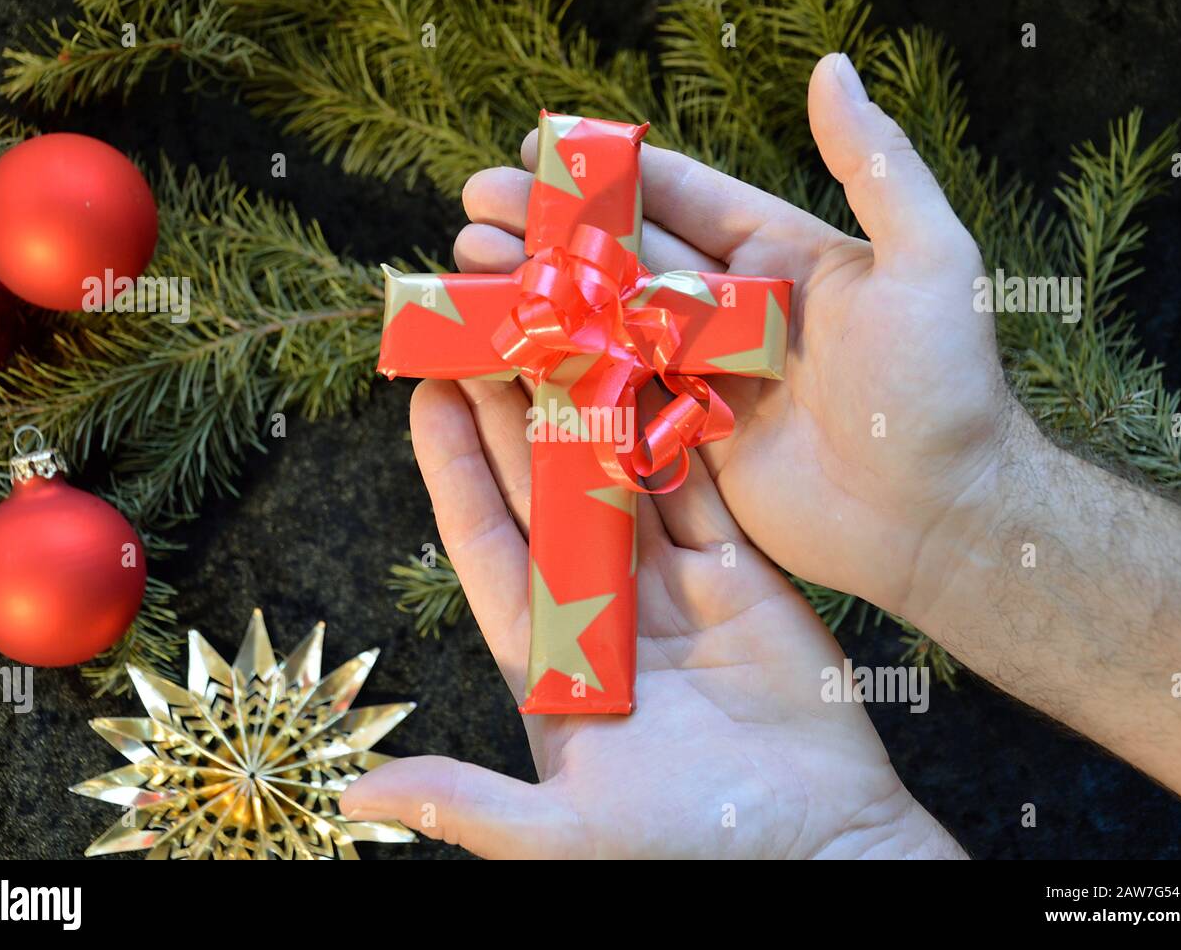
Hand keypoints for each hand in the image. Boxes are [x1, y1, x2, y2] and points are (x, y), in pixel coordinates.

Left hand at [341, 378, 961, 858]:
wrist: (822, 854)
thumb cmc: (685, 853)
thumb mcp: (562, 835)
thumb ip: (465, 801)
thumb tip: (357, 787)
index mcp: (551, 660)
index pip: (485, 543)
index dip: (455, 469)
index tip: (426, 395)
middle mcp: (603, 611)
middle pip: (546, 490)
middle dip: (516, 411)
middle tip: (492, 328)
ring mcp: (673, 589)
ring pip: (621, 473)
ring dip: (594, 403)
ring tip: (566, 324)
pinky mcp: (741, 577)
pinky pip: (702, 489)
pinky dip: (679, 431)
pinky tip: (657, 372)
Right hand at [447, 52, 1019, 623]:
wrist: (938, 515)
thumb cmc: (942, 387)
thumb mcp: (928, 259)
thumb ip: (875, 165)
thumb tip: (829, 69)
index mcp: (783, 256)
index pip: (684, 198)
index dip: (612, 173)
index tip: (541, 147)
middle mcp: (738, 310)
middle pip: (627, 256)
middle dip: (552, 229)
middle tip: (476, 206)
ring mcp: (709, 377)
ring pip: (610, 323)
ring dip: (543, 294)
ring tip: (468, 265)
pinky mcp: (692, 439)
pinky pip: (617, 395)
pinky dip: (562, 371)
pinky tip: (507, 348)